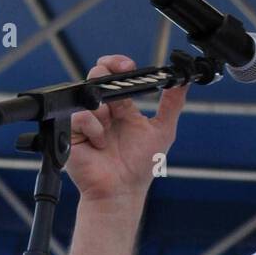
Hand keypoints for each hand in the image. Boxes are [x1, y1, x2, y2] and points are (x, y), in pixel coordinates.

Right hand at [64, 54, 188, 204]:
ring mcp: (87, 120)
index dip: (118, 64)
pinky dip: (94, 130)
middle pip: (96, 75)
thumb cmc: (140, 166)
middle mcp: (103, 110)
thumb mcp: (163, 131)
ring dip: (105, 113)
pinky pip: (81, 117)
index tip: (128, 65)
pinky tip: (99, 146)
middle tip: (119, 95)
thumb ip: (172, 105)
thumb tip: (183, 81)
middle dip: (106, 76)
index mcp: (122, 107)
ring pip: (89, 96)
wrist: (121, 190)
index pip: (115, 74)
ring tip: (110, 134)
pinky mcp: (72, 132)